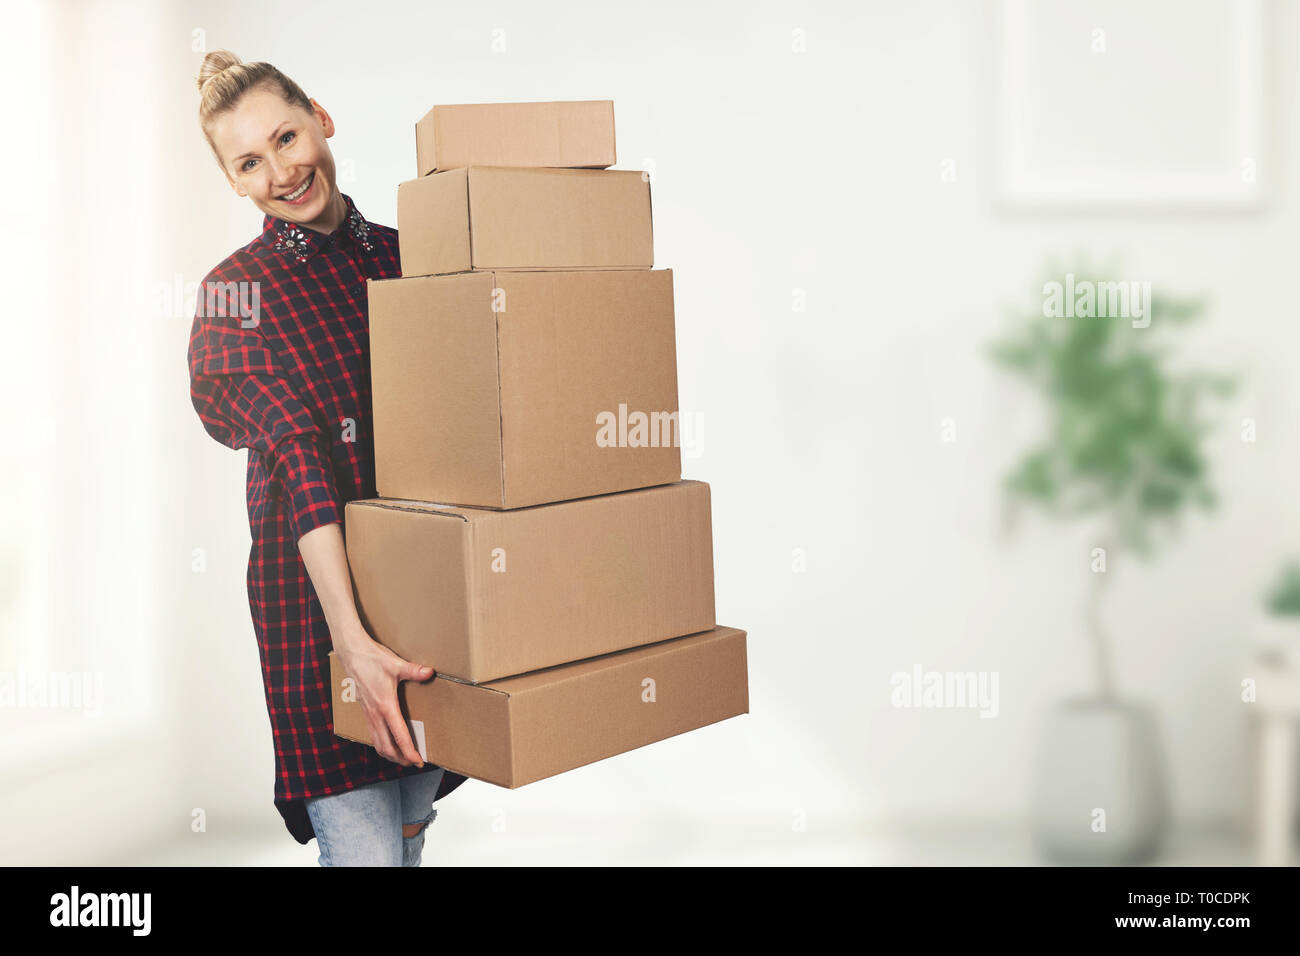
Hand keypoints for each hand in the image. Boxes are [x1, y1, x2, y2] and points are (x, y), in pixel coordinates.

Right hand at [335, 629, 434, 766]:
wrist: (352, 654)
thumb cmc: (373, 659)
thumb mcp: (396, 664)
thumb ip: (414, 671)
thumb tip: (430, 672)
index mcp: (385, 706)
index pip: (399, 736)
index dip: (409, 752)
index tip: (419, 761)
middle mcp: (375, 714)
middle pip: (386, 747)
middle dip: (400, 758)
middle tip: (414, 763)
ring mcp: (368, 714)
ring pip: (377, 743)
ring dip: (390, 753)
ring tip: (402, 757)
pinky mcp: (365, 711)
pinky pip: (372, 734)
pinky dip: (381, 744)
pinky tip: (388, 742)